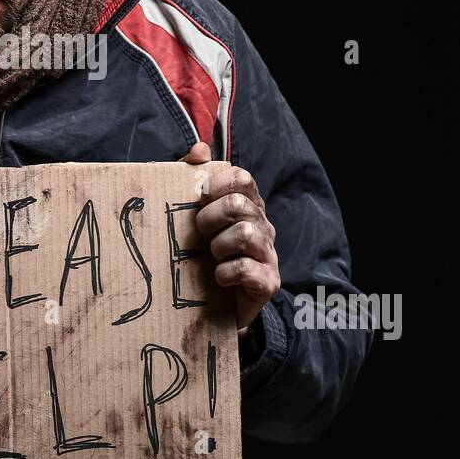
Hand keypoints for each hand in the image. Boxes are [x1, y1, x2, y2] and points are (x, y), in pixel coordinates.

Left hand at [180, 142, 280, 330]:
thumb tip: (198, 149)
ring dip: (218, 246)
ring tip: (211, 257)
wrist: (211, 309)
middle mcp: (263, 226)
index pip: (241, 178)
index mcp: (247, 206)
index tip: (198, 200)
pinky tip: (219, 277)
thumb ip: (191, 179)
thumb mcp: (190, 216)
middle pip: (239, 204)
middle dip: (210, 218)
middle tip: (200, 233)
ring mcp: (268, 254)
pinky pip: (248, 269)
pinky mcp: (268, 282)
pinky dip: (226, 272)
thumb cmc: (201, 256)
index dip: (216, 184)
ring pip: (245, 234)